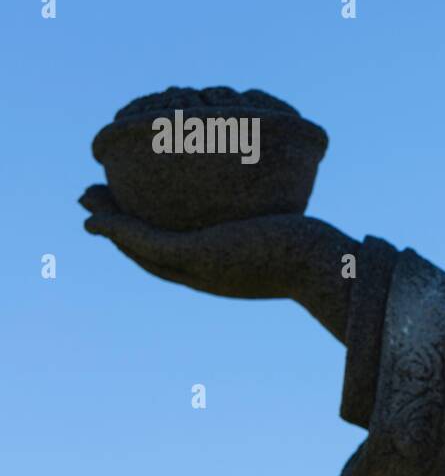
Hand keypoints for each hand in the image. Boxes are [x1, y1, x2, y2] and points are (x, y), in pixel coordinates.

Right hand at [80, 184, 359, 340]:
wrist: (328, 268)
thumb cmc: (320, 253)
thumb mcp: (290, 235)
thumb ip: (278, 223)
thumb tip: (283, 202)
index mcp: (221, 271)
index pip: (174, 255)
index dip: (144, 237)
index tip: (126, 215)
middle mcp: (206, 275)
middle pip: (148, 253)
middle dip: (117, 230)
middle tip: (90, 205)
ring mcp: (200, 268)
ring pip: (140, 248)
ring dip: (109, 225)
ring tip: (85, 199)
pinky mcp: (201, 255)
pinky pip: (150, 242)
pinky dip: (120, 230)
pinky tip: (99, 215)